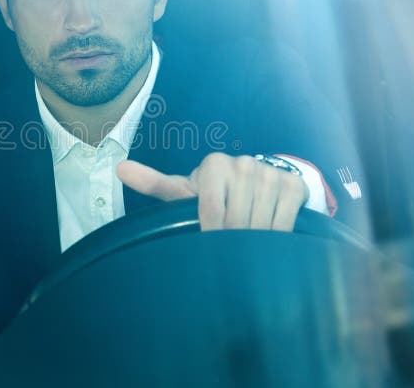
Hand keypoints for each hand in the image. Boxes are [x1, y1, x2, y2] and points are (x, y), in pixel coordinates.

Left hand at [117, 153, 308, 231]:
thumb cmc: (212, 194)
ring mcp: (270, 173)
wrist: (256, 185)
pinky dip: (276, 237)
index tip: (210, 244)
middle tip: (230, 250)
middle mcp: (243, 163)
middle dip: (232, 241)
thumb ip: (153, 183)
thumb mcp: (184, 191)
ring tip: (247, 246)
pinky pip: (284, 223)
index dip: (209, 234)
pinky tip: (268, 238)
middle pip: (236, 220)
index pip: (209, 211)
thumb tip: (119, 168)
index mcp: (214, 164)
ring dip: (255, 243)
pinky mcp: (293, 185)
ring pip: (261, 224)